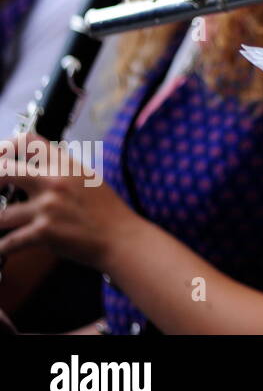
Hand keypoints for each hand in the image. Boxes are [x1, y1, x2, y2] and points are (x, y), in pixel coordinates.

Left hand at [0, 134, 138, 270]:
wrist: (121, 239)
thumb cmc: (107, 212)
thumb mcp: (87, 179)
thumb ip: (61, 171)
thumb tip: (36, 169)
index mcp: (65, 165)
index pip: (27, 140)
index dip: (5, 147)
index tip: (0, 160)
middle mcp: (54, 181)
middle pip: (3, 170)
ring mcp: (48, 206)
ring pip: (0, 215)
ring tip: (3, 227)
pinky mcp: (44, 232)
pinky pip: (9, 242)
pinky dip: (3, 248)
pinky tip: (5, 249)